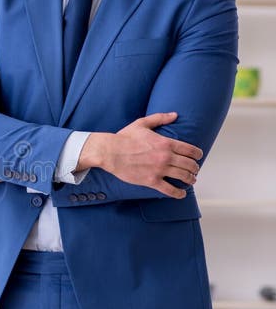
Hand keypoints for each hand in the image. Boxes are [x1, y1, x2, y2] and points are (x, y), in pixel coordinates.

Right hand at [77, 112, 202, 198]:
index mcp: (165, 142)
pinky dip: (178, 193)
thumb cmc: (124, 138)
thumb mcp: (142, 123)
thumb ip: (160, 118)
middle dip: (195, 168)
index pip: (190, 149)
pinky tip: (181, 194)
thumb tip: (174, 115)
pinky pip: (169, 189)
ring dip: (190, 179)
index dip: (197, 154)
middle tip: (194, 170)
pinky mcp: (151, 181)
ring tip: (191, 180)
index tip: (198, 156)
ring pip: (183, 176)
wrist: (110, 152)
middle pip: (189, 164)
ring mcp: (159, 169)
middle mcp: (166, 156)